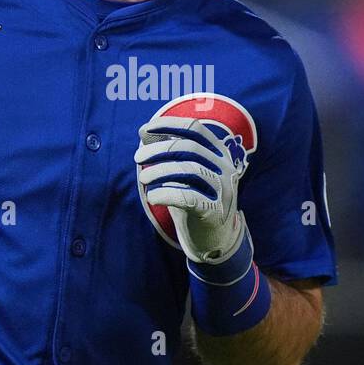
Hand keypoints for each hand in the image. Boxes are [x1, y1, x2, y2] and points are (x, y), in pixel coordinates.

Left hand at [135, 115, 249, 263]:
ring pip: (189, 170)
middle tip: (138, 157)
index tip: (145, 129)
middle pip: (189, 148)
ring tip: (143, 178)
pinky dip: (166, 194)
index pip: (195, 128)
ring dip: (160, 170)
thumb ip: (169, 152)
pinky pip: (188, 197)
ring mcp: (223, 189)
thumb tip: (143, 131)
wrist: (217, 240)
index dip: (169, 124)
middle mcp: (225, 167)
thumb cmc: (197, 200)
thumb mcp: (184, 173)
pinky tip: (152, 197)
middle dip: (159, 149)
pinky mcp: (214, 211)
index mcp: (219, 153)